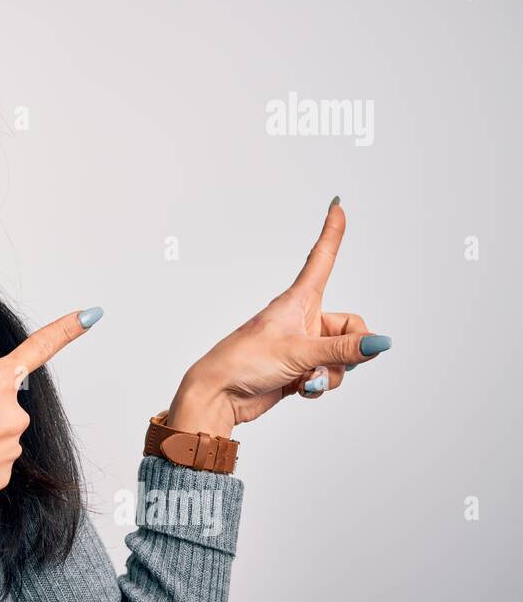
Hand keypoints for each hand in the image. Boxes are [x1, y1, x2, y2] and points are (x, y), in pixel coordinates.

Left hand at [168, 197, 392, 436]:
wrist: (220, 395)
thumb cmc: (245, 362)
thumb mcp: (300, 352)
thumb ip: (343, 350)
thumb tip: (380, 344)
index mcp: (297, 302)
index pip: (321, 259)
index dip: (332, 233)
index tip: (337, 205)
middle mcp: (302, 320)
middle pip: (351, 327)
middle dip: (352, 350)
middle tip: (329, 361)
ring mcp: (301, 345)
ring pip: (342, 357)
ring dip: (333, 372)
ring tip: (306, 378)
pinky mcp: (299, 368)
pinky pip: (328, 374)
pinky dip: (320, 385)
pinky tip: (300, 389)